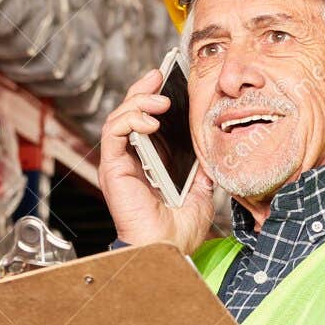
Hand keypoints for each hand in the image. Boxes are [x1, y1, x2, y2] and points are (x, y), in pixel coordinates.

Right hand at [97, 67, 216, 253]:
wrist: (169, 249)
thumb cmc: (179, 230)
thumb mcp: (201, 191)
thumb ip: (201, 168)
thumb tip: (211, 149)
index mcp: (149, 162)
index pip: (146, 120)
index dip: (153, 97)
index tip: (169, 79)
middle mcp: (131, 159)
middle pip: (129, 113)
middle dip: (143, 90)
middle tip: (160, 76)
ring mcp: (120, 163)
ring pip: (119, 118)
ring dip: (139, 102)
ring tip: (161, 100)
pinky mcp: (113, 168)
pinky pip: (114, 134)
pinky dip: (130, 121)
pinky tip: (150, 121)